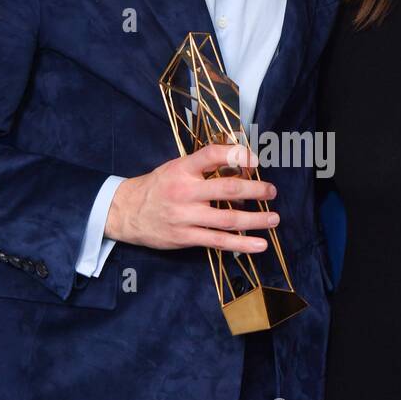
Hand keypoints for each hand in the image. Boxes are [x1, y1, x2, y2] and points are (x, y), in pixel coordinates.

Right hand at [104, 143, 278, 252]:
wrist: (126, 212)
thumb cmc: (158, 187)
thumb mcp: (176, 167)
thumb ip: (204, 166)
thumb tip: (240, 163)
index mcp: (183, 168)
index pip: (213, 155)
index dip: (237, 155)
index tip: (256, 160)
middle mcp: (185, 191)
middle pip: (228, 190)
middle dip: (256, 190)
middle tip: (271, 191)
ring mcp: (185, 216)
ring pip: (228, 219)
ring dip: (256, 219)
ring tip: (274, 218)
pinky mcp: (186, 237)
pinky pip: (219, 241)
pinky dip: (242, 244)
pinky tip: (259, 244)